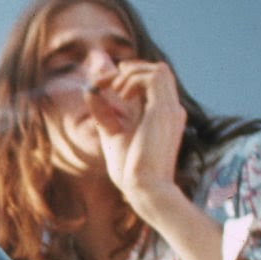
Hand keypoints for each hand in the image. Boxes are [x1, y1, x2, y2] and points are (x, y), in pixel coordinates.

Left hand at [88, 59, 187, 208]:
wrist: (144, 190)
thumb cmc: (130, 172)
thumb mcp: (112, 135)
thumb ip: (105, 113)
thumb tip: (90, 90)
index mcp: (161, 116)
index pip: (149, 83)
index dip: (125, 76)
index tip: (100, 84)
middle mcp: (170, 110)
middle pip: (156, 72)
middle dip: (127, 70)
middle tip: (102, 83)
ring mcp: (170, 109)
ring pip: (158, 70)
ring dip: (131, 73)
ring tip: (114, 89)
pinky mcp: (164, 111)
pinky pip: (153, 77)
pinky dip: (133, 79)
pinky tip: (121, 95)